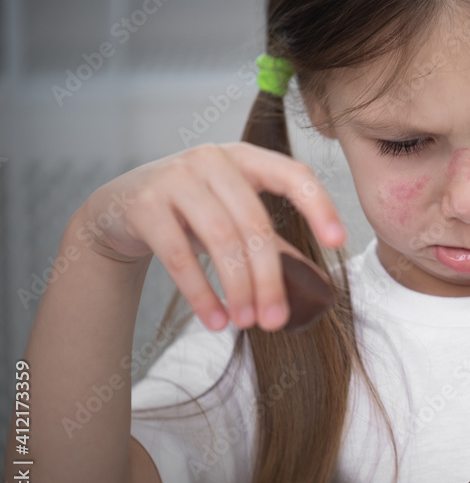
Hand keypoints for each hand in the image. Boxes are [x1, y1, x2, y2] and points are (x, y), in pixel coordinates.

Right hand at [78, 142, 345, 331]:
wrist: (118, 209)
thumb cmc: (192, 215)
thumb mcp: (232, 218)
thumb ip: (270, 242)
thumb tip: (317, 284)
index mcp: (246, 157)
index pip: (294, 175)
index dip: (319, 206)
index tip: (339, 243)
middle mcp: (212, 159)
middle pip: (255, 224)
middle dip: (269, 279)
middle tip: (275, 322)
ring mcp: (175, 177)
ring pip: (221, 240)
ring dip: (237, 289)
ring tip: (247, 324)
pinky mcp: (144, 204)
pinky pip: (179, 255)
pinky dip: (201, 293)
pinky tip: (215, 320)